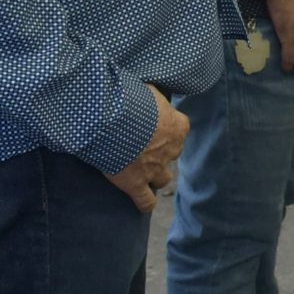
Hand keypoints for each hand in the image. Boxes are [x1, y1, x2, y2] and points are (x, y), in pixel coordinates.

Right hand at [105, 87, 188, 211]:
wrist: (113, 120)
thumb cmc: (130, 99)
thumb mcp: (148, 90)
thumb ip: (153, 95)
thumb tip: (150, 90)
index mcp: (177, 126)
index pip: (180, 128)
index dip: (168, 129)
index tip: (155, 126)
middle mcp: (171, 149)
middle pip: (173, 153)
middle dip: (162, 152)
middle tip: (143, 146)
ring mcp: (155, 169)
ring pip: (163, 179)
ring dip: (155, 176)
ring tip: (141, 172)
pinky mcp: (136, 185)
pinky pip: (146, 202)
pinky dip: (145, 204)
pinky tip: (142, 204)